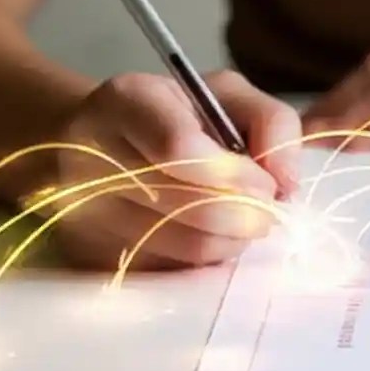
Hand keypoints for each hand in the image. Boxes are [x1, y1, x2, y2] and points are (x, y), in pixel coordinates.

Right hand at [45, 70, 300, 269]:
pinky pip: (171, 273)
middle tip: (264, 212)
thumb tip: (285, 185)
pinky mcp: (91, 256)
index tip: (266, 184)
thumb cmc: (177, 116)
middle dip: (244, 215)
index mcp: (127, 100)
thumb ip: (273, 125)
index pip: (178, 147)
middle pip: (185, 205)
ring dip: (231, 241)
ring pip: (184, 247)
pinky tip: (205, 236)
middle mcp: (92, 155)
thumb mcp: (229, 96)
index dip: (236, 175)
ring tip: (238, 222)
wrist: (100, 144)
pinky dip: (204, 260)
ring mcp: (84, 211)